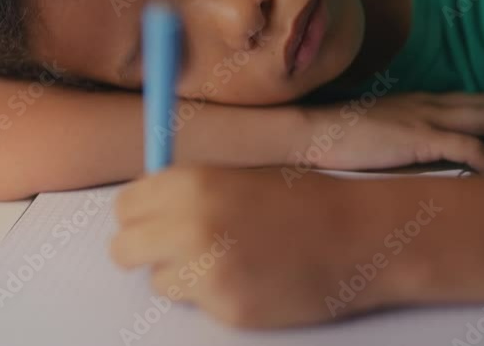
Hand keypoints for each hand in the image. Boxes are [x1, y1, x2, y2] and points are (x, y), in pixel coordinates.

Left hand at [111, 166, 382, 327]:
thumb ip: (184, 190)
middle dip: (146, 250)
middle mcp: (190, 226)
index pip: (123, 208)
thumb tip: (140, 209)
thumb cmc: (300, 200)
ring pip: (158, 282)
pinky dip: (215, 296)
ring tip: (225, 261)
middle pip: (123, 249)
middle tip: (176, 249)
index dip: (141, 215)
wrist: (360, 236)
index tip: (157, 220)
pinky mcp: (228, 309)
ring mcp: (208, 272)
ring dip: (180, 276)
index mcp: (189, 183)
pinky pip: (196, 305)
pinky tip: (250, 278)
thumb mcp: (234, 175)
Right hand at [299, 92, 483, 172]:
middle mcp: (428, 103)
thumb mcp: (376, 130)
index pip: (470, 100)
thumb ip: (400, 136)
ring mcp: (425, 118)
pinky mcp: (420, 138)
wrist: (314, 132)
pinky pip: (470, 146)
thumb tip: (415, 158)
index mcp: (417, 101)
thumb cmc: (336, 136)